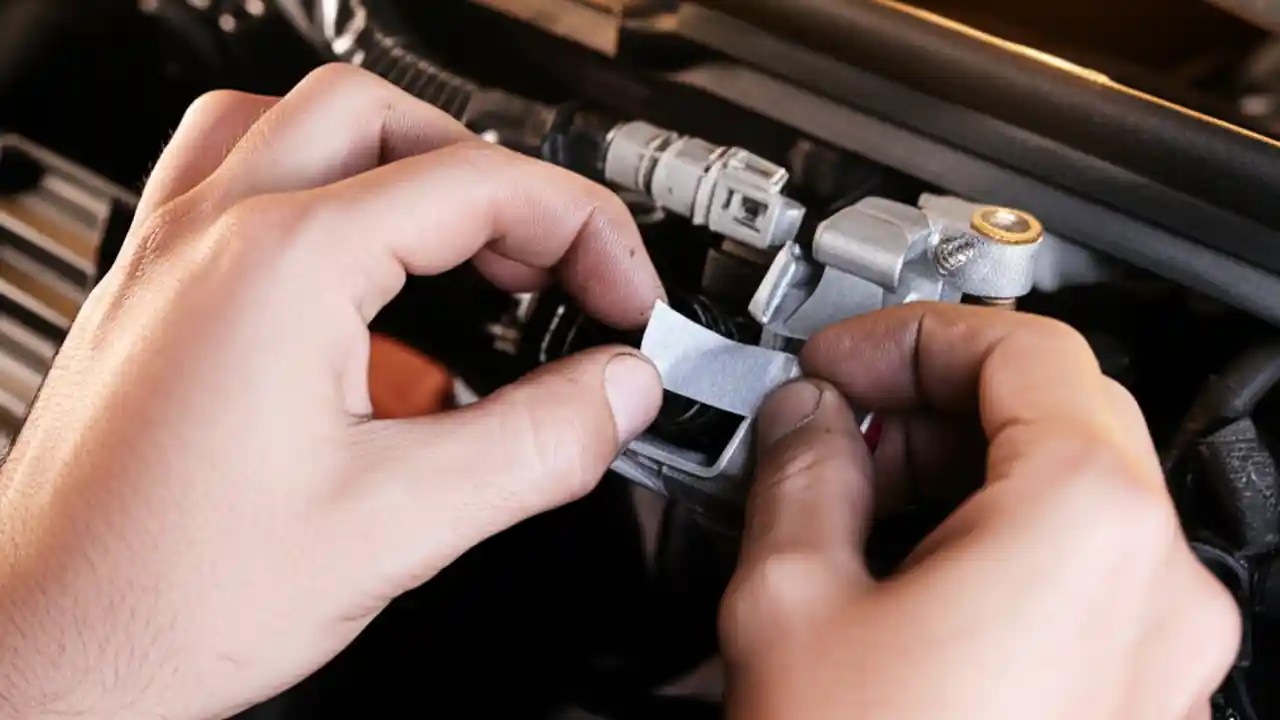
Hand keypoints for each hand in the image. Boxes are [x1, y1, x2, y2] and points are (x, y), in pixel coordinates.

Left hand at [0, 65, 663, 718]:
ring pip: (300, 121)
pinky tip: (348, 250)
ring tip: (464, 232)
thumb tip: (619, 391)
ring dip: (403, 157)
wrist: (43, 653)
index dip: (582, 232)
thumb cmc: (168, 597)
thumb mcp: (396, 526)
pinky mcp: (149, 290)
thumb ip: (537, 445)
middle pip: (389, 121)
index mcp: (286, 267)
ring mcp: (169, 254)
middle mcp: (216, 234)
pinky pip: (229, 168)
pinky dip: (314, 179)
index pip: (478, 185)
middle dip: (498, 179)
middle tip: (553, 263)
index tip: (623, 296)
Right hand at [720, 304, 1239, 719]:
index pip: (1019, 349)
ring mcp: (1162, 655)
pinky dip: (996, 547)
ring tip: (855, 508)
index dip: (909, 337)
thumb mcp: (793, 604)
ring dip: (960, 475)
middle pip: (1055, 416)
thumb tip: (807, 423)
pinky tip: (905, 582)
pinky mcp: (1138, 705)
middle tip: (834, 430)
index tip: (837, 363)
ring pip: (1070, 497)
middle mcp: (1156, 586)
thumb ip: (803, 475)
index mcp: (1087, 526)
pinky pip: (1080, 577)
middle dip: (929, 405)